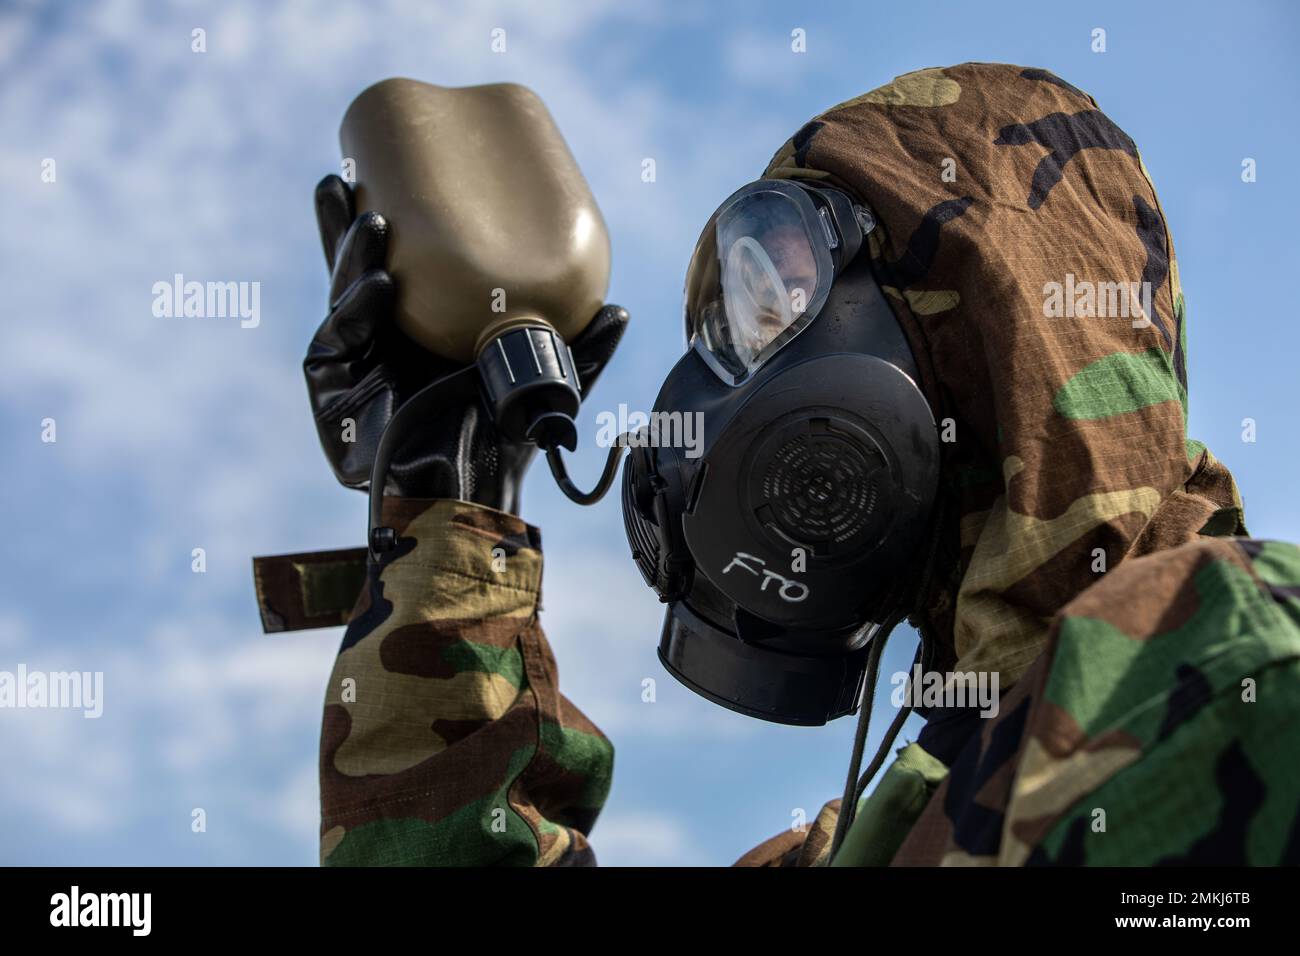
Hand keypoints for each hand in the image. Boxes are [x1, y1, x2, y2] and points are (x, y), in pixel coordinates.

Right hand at [303, 174, 628, 512]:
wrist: (476, 498)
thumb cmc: (506, 445)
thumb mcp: (548, 387)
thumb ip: (579, 349)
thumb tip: (618, 307)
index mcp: (422, 333)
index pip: (397, 268)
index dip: (386, 227)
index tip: (385, 174)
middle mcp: (383, 346)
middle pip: (355, 273)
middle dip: (345, 225)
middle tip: (343, 177)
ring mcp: (355, 369)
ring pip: (341, 299)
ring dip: (351, 256)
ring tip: (373, 221)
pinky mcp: (335, 398)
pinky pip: (335, 343)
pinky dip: (356, 311)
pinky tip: (380, 285)